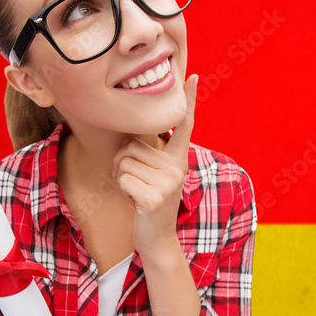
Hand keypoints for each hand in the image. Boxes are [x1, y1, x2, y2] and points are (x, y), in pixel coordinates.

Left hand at [112, 75, 197, 256]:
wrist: (157, 238)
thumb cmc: (149, 201)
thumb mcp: (154, 174)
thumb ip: (148, 155)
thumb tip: (129, 136)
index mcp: (178, 158)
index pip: (184, 125)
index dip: (189, 100)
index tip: (193, 77)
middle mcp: (177, 167)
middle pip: (131, 146)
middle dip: (124, 164)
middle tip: (138, 182)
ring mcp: (167, 182)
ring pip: (123, 162)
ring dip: (122, 178)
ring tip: (137, 192)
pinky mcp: (154, 197)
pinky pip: (122, 179)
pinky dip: (122, 191)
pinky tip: (135, 202)